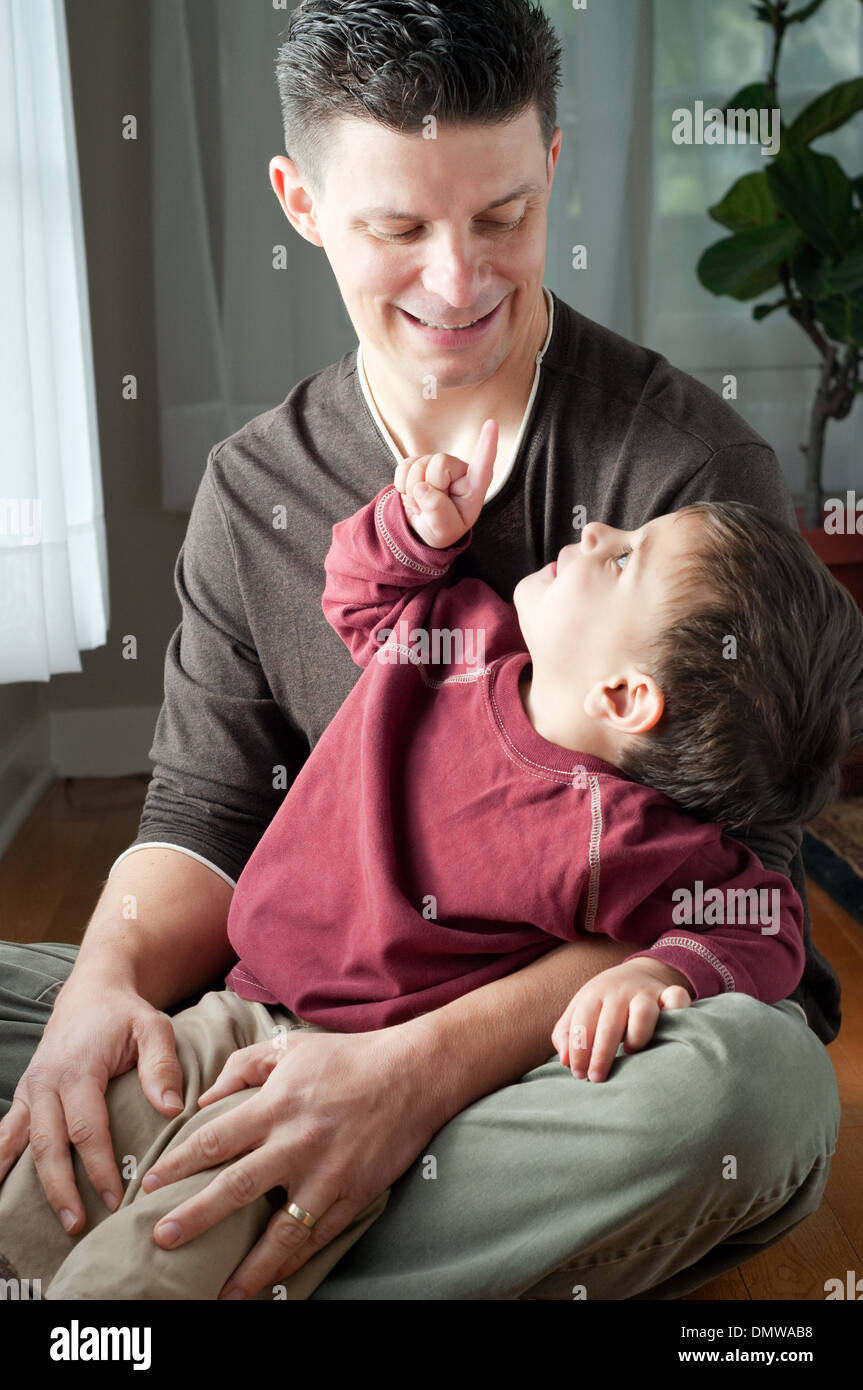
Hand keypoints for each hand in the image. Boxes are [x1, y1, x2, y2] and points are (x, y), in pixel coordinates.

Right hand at [0, 972, 184, 1231]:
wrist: (92, 992)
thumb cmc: (126, 1015)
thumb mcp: (153, 1028)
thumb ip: (161, 1066)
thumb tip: (172, 1109)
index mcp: (78, 1070)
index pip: (87, 1128)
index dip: (99, 1167)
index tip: (115, 1200)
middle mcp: (46, 1082)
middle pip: (48, 1145)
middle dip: (61, 1188)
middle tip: (78, 1224)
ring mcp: (30, 1090)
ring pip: (21, 1144)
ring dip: (29, 1184)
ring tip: (43, 1220)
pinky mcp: (23, 1095)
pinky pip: (6, 1133)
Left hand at [138, 1023, 441, 1299]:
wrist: (414, 1073)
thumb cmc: (348, 1057)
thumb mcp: (290, 1048)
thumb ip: (243, 1067)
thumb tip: (205, 1100)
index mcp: (276, 1105)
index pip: (214, 1141)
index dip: (177, 1166)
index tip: (150, 1186)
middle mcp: (297, 1143)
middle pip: (235, 1189)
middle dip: (194, 1218)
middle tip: (161, 1239)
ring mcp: (327, 1175)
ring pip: (279, 1232)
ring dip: (248, 1266)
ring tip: (221, 1292)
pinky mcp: (354, 1195)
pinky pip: (317, 1237)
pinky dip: (293, 1262)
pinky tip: (272, 1280)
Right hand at [393, 418, 497, 547]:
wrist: (421, 528)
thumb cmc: (440, 528)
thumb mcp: (444, 531)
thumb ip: (438, 513)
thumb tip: (423, 488)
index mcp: (473, 487)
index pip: (482, 465)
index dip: (487, 444)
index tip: (492, 424)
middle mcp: (458, 470)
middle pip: (439, 464)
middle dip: (427, 489)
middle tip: (429, 507)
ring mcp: (438, 464)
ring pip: (418, 465)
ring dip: (413, 490)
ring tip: (422, 503)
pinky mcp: (419, 461)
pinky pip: (404, 466)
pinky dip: (402, 485)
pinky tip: (411, 494)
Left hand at [550, 958, 692, 1082]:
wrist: (637, 973)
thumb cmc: (603, 1002)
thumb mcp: (580, 1010)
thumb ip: (565, 1033)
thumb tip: (564, 1061)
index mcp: (594, 995)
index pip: (582, 1024)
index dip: (579, 1051)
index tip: (579, 1074)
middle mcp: (619, 992)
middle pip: (610, 1025)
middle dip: (601, 1055)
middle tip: (597, 1078)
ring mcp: (645, 992)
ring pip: (643, 1013)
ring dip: (637, 1037)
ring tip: (630, 1051)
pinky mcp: (668, 993)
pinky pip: (677, 998)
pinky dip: (677, 1010)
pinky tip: (668, 1030)